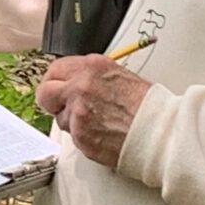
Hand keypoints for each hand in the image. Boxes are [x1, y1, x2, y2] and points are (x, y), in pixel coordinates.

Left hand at [35, 53, 152, 168]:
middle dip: (52, 101)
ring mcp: (78, 112)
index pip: (55, 69)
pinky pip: (73, 137)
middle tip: (64, 107)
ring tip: (99, 123)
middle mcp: (80, 87)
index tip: (57, 87)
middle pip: (45, 93)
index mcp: (91, 67)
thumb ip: (91, 77)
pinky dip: (84, 137)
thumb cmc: (148, 106)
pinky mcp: (80, 135)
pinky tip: (104, 133)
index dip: (55, 81)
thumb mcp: (119, 76)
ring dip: (73, 122)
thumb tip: (75, 81)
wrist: (159, 132)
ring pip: (60, 118)